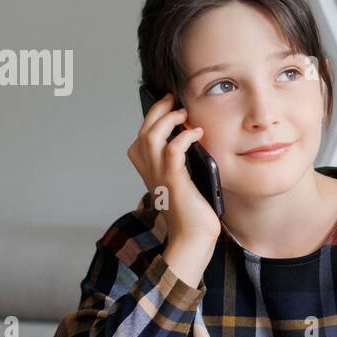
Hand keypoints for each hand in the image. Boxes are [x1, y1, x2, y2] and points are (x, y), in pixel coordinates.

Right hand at [126, 92, 221, 255]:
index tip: (165, 106)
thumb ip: (181, 163)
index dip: (150, 118)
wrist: (193, 238)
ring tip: (183, 112)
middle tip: (173, 99)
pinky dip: (183, 136)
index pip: (140, 139)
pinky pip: (172, 150)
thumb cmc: (192, 212)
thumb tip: (193, 138)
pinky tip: (196, 132)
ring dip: (167, 119)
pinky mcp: (174, 180)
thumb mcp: (184, 182)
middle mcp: (149, 171)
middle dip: (157, 110)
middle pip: (143, 131)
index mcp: (149, 171)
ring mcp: (159, 175)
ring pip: (151, 135)